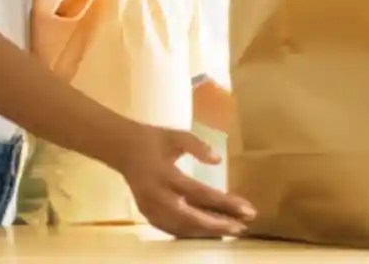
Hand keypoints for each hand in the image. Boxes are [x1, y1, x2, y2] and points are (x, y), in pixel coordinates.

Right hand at [117, 123, 255, 238]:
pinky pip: (171, 229)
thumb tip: (218, 160)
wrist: (120, 147)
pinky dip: (190, 232)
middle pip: (191, 218)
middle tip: (242, 228)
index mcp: (165, 174)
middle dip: (219, 225)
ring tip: (230, 229)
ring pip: (181, 228)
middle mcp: (156, 195)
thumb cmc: (151, 140)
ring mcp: (149, 207)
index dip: (225, 203)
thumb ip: (197, 146)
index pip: (200, 193)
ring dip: (206, 231)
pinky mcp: (146, 213)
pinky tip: (207, 231)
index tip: (248, 209)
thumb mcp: (175, 136)